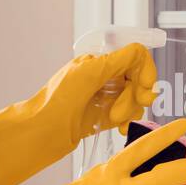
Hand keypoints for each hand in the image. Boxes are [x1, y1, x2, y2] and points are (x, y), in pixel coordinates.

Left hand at [0, 42, 158, 184]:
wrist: (40, 133)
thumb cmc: (57, 102)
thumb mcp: (89, 74)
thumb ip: (118, 61)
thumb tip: (140, 51)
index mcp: (98, 62)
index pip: (135, 57)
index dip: (145, 71)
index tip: (144, 88)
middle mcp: (102, 77)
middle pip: (137, 80)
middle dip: (135, 95)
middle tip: (121, 112)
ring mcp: (103, 98)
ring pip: (135, 99)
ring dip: (130, 109)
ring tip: (114, 120)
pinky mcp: (102, 117)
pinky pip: (127, 115)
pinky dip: (127, 120)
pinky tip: (119, 129)